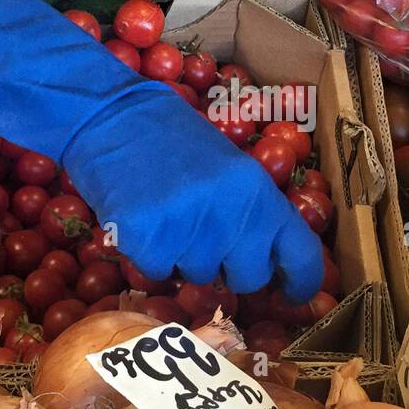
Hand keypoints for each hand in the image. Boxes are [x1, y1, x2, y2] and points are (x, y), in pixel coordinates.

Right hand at [0, 0, 323, 301]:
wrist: (109, 114)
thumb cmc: (170, 139)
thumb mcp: (227, 166)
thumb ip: (251, 210)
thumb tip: (267, 260)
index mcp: (257, 189)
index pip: (299, 252)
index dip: (299, 282)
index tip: (291, 295)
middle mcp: (230, 212)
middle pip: (248, 278)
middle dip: (232, 270)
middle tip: (209, 243)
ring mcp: (188, 228)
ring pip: (200, 276)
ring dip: (186, 258)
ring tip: (169, 216)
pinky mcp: (147, 239)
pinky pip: (159, 271)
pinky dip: (150, 255)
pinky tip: (143, 220)